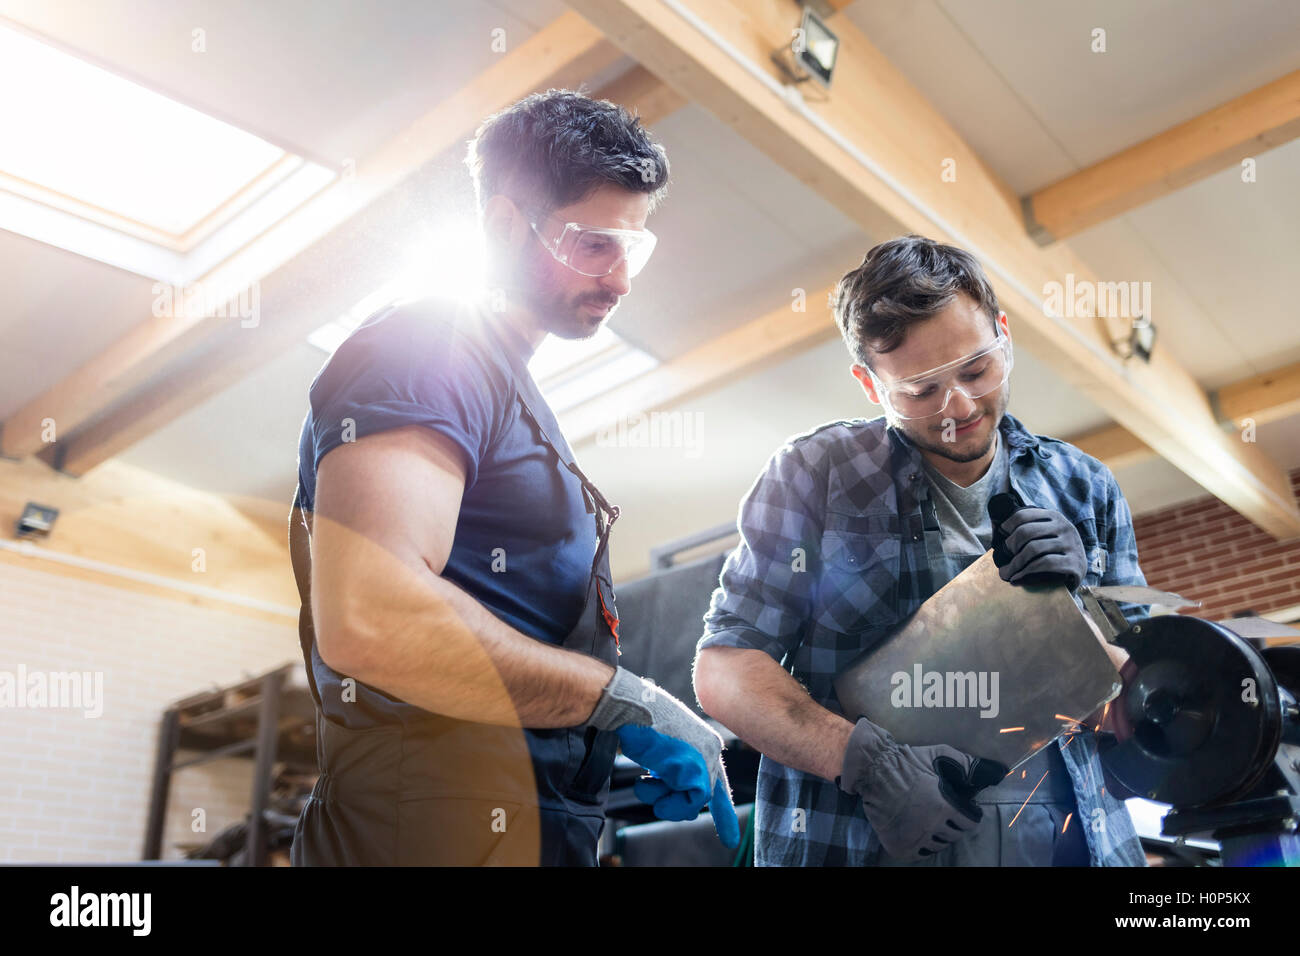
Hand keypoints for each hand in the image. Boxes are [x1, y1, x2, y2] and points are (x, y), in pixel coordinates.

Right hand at [588, 668, 739, 847]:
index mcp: (704, 741)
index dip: (722, 812)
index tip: (730, 840)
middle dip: (677, 807)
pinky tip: (651, 780)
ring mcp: (704, 757)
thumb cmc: (637, 722)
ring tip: (646, 781)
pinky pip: (690, 803)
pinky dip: (668, 800)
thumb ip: (675, 772)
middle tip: (665, 808)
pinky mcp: (694, 768)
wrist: (628, 706)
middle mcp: (710, 748)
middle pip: (705, 794)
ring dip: (664, 799)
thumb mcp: (662, 750)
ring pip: (696, 801)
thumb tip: (684, 803)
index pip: (716, 780)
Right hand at [837, 717, 1005, 861]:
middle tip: (942, 811)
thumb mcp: (941, 755)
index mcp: (945, 807)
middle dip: (953, 824)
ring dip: (938, 834)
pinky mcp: (900, 846)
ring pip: (938, 845)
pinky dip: (921, 844)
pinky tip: (917, 829)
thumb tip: (998, 772)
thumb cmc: (909, 761)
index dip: (967, 813)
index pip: (970, 823)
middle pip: (954, 835)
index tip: (961, 807)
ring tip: (929, 819)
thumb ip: (970, 766)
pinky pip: (920, 853)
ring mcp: (915, 838)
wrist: (874, 770)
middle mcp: (931, 827)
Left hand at [990, 502, 1086, 590]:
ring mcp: (1072, 545)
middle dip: (1009, 547)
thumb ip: (1028, 528)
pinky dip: (1027, 572)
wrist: (1077, 572)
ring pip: (1033, 548)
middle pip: (1026, 532)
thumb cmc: (1053, 552)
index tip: (1001, 537)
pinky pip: (1045, 563)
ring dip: (1015, 563)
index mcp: (1054, 517)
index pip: (1023, 515)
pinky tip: (1017, 579)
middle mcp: (1065, 527)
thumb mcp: (1045, 534)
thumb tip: (997, 525)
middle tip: (1003, 559)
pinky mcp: (1075, 563)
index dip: (1007, 526)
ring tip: (1006, 573)